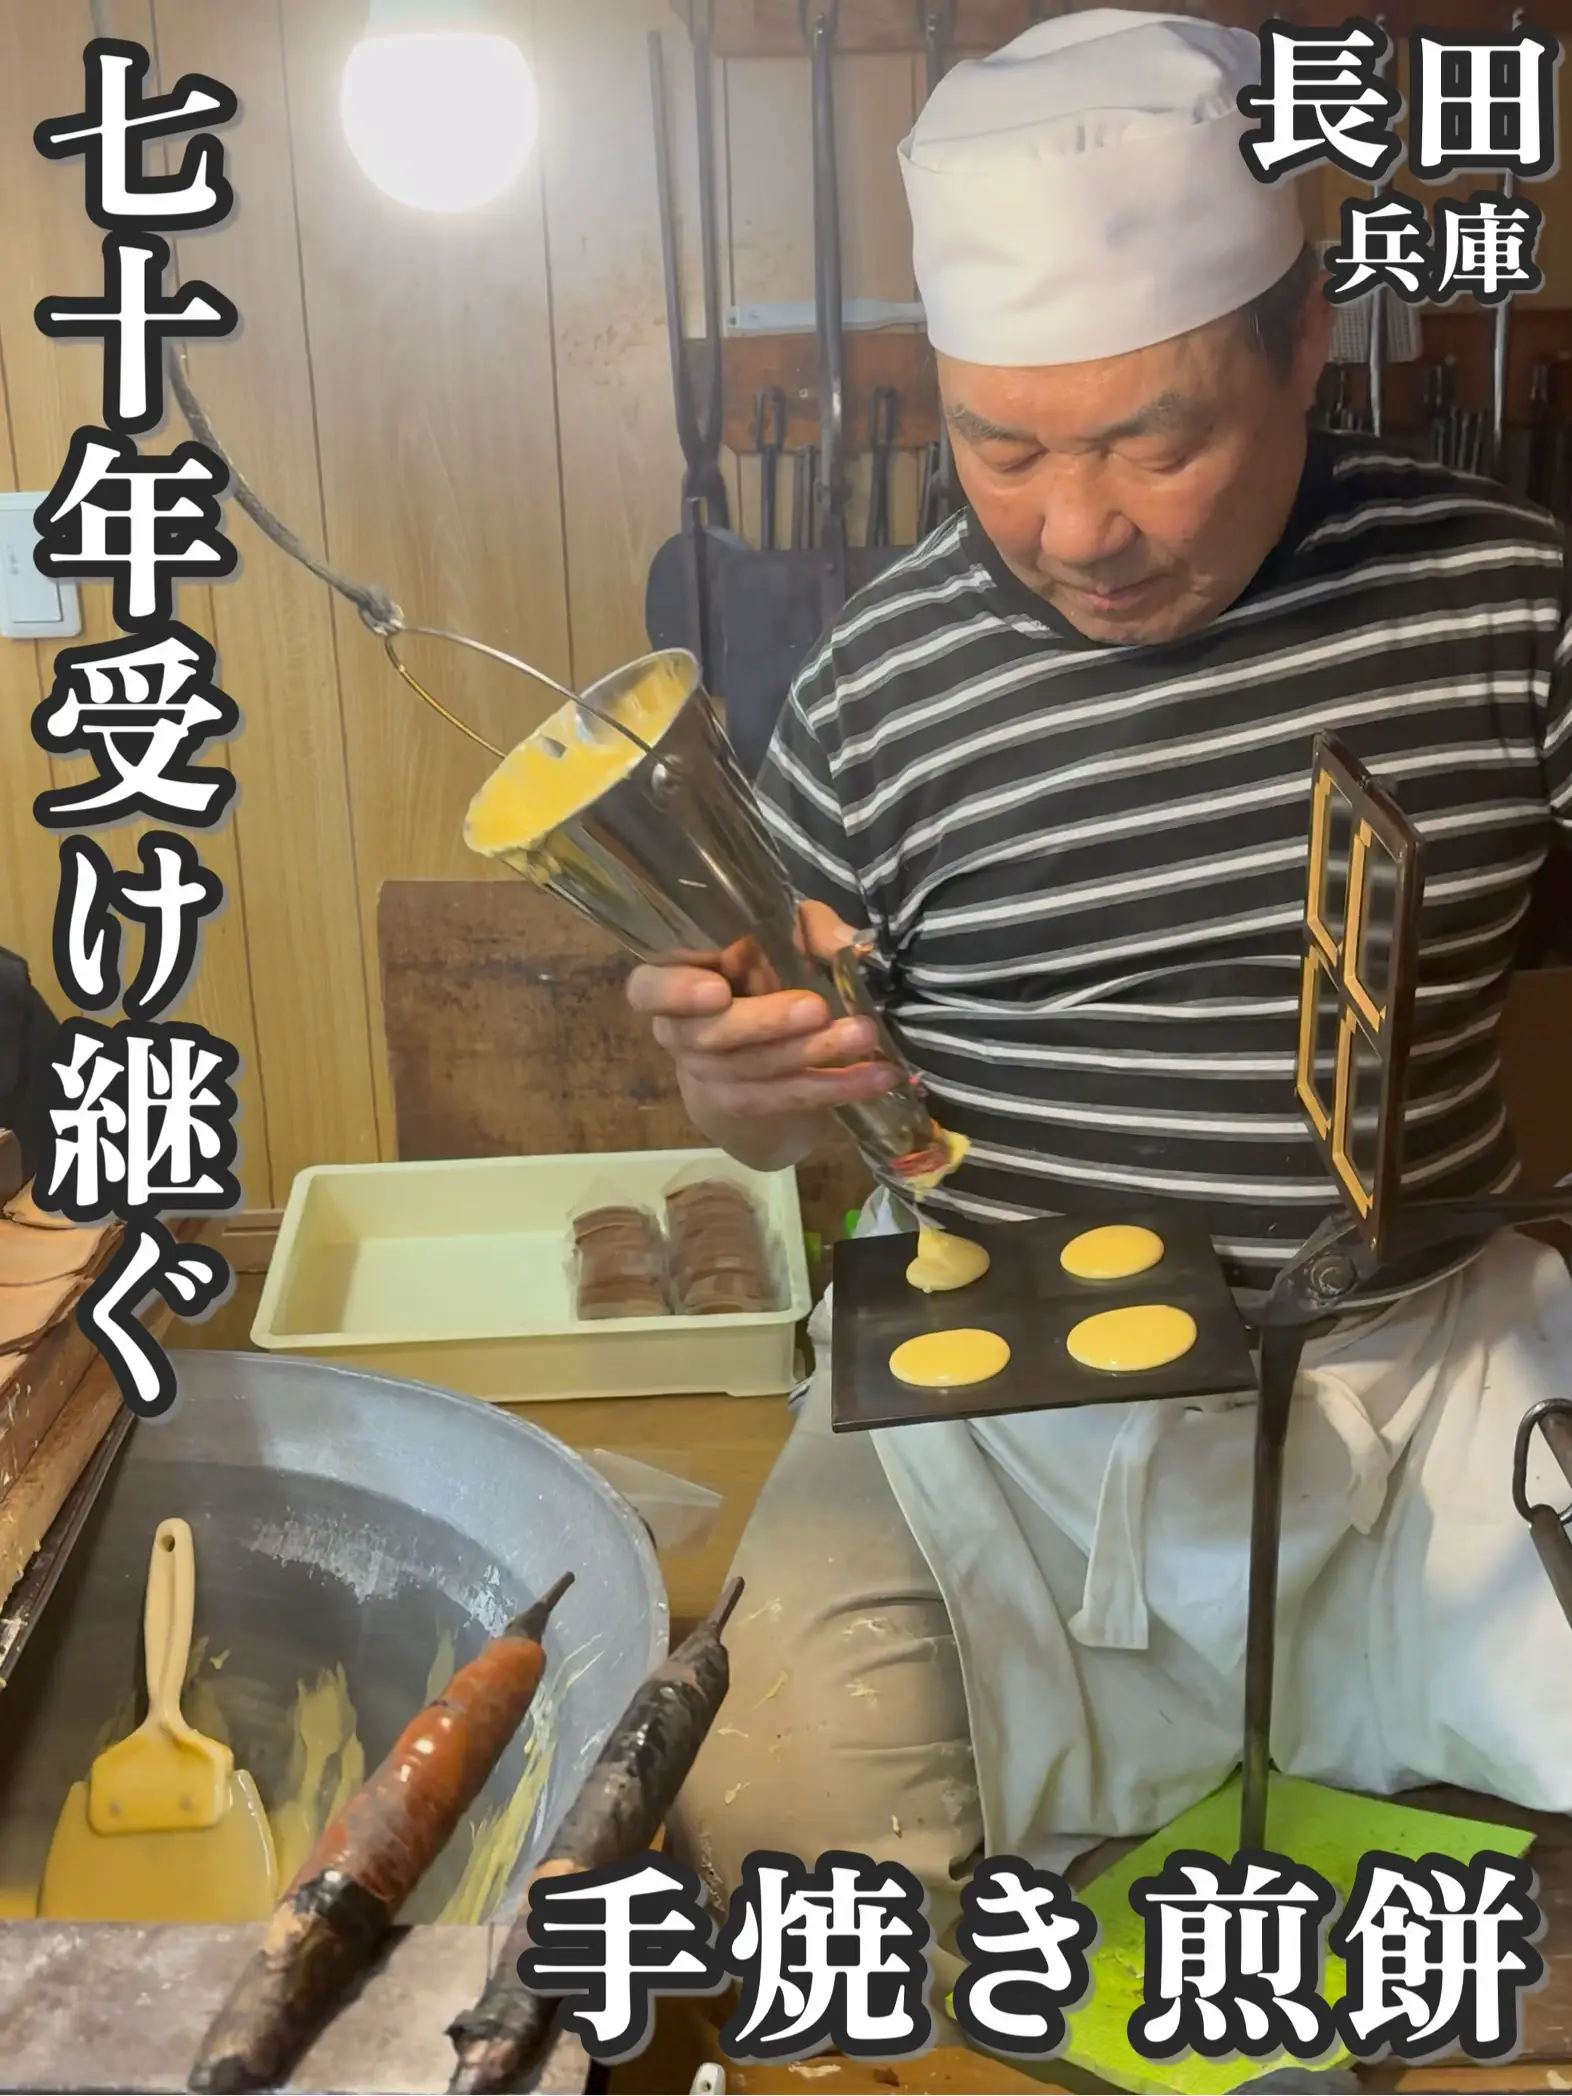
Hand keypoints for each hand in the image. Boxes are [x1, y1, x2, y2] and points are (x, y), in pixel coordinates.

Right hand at [626, 901, 901, 1121]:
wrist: (757, 1059)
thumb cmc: (765, 980)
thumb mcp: (784, 940)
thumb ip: (808, 931)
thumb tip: (845, 942)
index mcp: (674, 981)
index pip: (647, 988)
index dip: (674, 992)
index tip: (717, 990)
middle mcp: (679, 1034)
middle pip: (708, 1036)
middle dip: (765, 1022)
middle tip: (816, 1009)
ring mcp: (708, 1076)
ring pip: (754, 1070)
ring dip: (813, 1054)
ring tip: (863, 1035)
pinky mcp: (745, 1107)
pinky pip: (790, 1098)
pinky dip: (838, 1086)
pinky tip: (879, 1076)